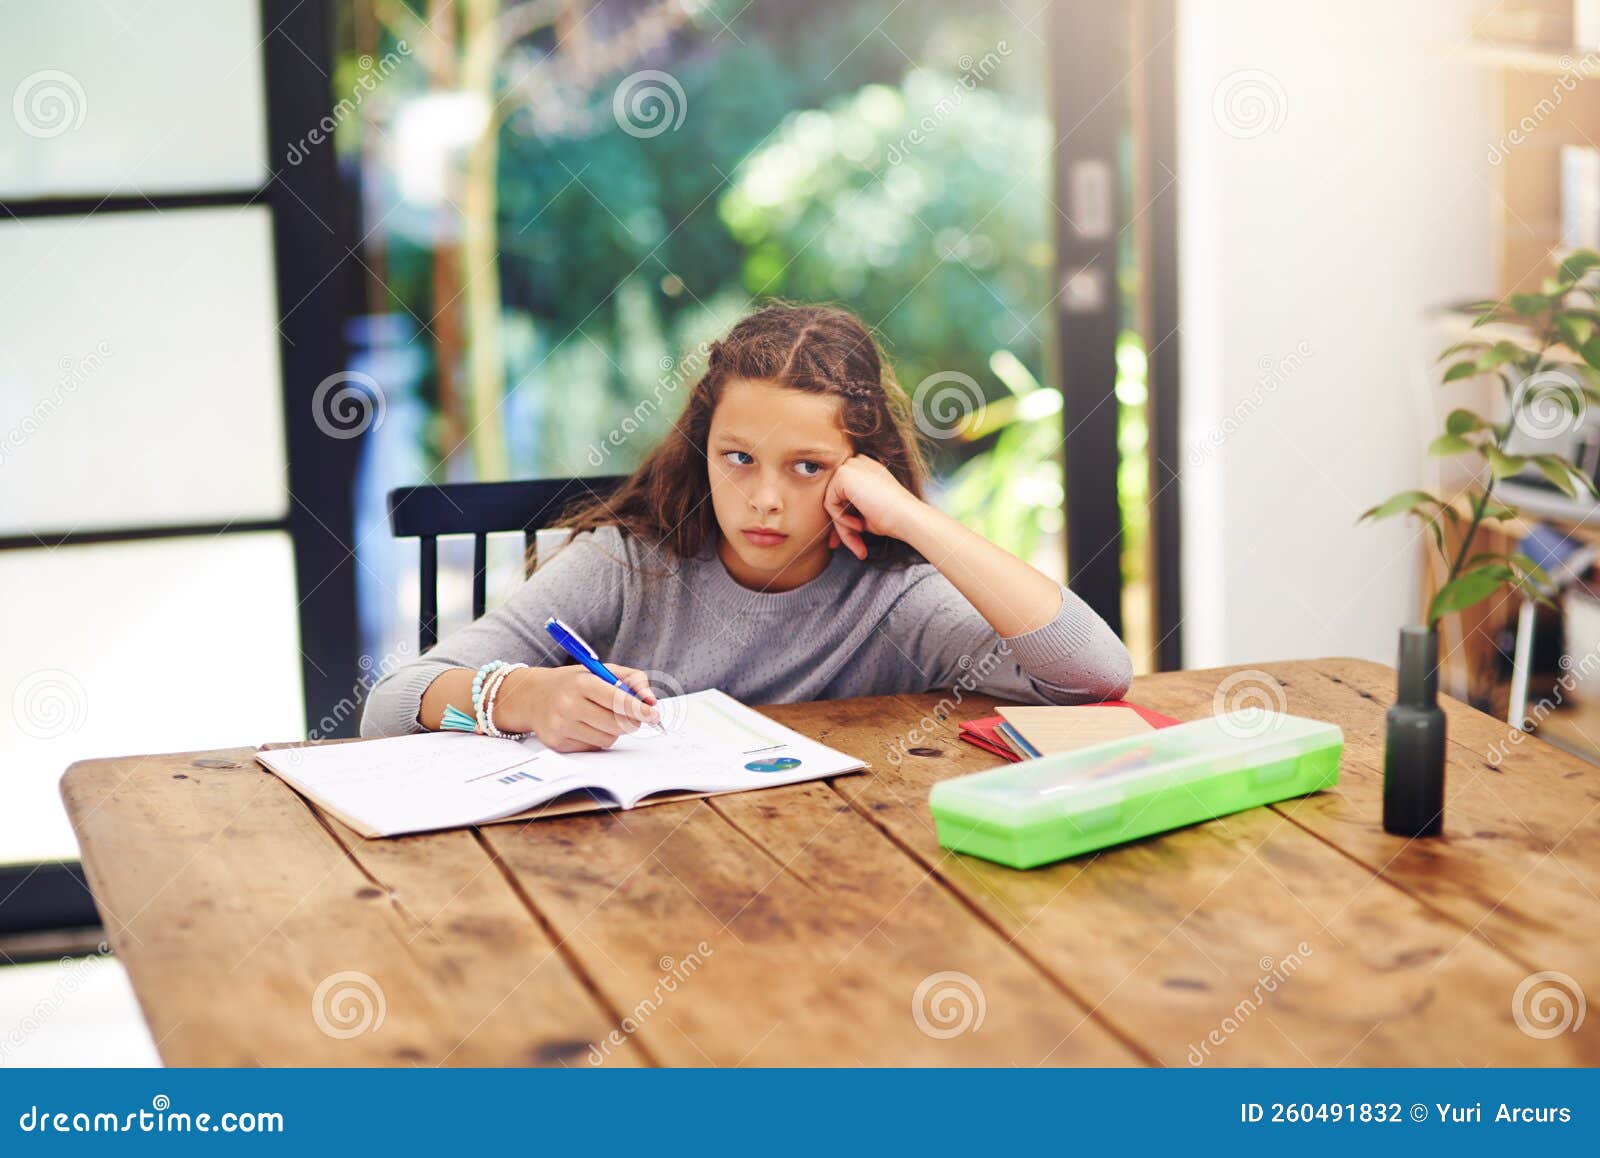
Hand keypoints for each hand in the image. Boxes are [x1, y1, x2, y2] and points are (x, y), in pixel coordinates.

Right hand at [495, 665, 658, 752]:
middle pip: (616, 724)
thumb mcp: (600, 671)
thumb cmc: (573, 682)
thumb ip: (631, 680)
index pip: (617, 700)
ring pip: (607, 739)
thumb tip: (651, 701)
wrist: (532, 697)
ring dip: (614, 731)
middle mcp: (568, 705)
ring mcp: (561, 726)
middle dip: (631, 721)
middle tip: (633, 716)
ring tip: (604, 717)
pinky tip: (588, 726)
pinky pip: (593, 748)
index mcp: (581, 683)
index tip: (653, 714)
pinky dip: (598, 739)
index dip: (639, 709)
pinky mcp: (558, 744)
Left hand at [823, 455, 925, 558]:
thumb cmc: (893, 518)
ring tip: (860, 535)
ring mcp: (850, 465)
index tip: (852, 537)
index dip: (846, 517)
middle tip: (854, 545)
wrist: (907, 517)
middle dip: (842, 525)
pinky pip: (829, 503)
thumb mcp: (866, 515)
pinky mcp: (843, 474)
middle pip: (836, 497)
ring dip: (843, 525)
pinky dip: (841, 519)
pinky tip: (859, 523)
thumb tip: (832, 535)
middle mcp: (858, 463)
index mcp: (865, 469)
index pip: (844, 493)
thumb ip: (849, 514)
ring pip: (832, 501)